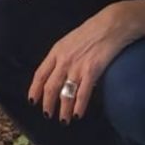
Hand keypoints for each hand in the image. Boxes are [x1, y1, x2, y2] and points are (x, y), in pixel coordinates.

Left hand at [28, 4, 136, 123]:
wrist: (112, 24)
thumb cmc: (92, 31)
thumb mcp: (70, 41)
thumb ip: (62, 56)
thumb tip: (57, 72)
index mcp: (56, 51)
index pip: (40, 74)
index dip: (35, 89)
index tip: (32, 101)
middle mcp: (63, 60)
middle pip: (50, 87)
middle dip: (47, 103)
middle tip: (47, 115)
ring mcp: (77, 66)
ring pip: (65, 93)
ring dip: (63, 110)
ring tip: (63, 120)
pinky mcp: (92, 70)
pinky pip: (82, 93)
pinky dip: (79, 106)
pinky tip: (78, 114)